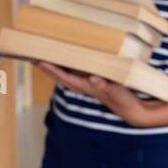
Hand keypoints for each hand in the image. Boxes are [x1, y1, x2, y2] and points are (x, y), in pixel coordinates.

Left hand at [35, 62, 167, 127]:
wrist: (134, 110)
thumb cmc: (124, 101)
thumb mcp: (116, 91)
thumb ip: (105, 85)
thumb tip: (93, 78)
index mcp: (87, 87)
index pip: (65, 77)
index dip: (52, 70)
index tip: (39, 61)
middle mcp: (86, 86)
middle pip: (62, 76)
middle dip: (48, 68)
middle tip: (33, 56)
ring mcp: (91, 85)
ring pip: (69, 74)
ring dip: (58, 66)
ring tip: (47, 56)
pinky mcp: (98, 83)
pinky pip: (79, 73)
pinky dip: (71, 67)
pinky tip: (70, 61)